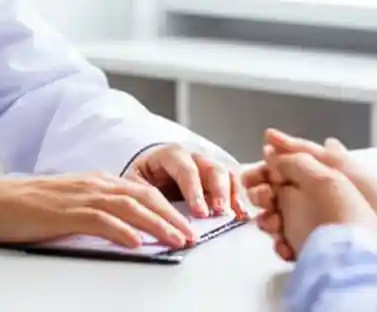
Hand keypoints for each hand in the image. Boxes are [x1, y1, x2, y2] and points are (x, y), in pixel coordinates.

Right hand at [0, 170, 197, 248]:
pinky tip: (137, 242)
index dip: (168, 208)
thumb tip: (125, 232)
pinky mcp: (65, 212)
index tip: (187, 226)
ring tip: (177, 240)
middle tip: (193, 237)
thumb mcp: (68, 205)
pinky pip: (101, 220)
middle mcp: (93, 183)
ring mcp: (79, 196)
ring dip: (157, 224)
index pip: (142, 192)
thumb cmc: (25, 206)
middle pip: (143, 197)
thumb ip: (96, 212)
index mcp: (95, 181)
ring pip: (129, 207)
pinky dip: (123, 230)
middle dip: (172, 217)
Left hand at [124, 143, 248, 219]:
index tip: (200, 212)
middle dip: (218, 191)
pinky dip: (238, 197)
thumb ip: (144, 197)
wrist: (148, 169)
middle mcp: (193, 155)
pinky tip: (241, 214)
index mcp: (170, 154)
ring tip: (235, 215)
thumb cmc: (142, 178)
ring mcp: (208, 162)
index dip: (195, 191)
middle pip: (212, 168)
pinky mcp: (217, 175)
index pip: (185, 169)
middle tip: (220, 212)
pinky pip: (233, 182)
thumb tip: (154, 222)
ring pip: (226, 173)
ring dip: (232, 194)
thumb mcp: (135, 184)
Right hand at [243, 129, 376, 255]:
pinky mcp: (318, 245)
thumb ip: (299, 152)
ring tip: (272, 223)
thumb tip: (270, 140)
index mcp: (320, 172)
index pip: (282, 168)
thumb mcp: (333, 165)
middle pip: (277, 194)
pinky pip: (291, 244)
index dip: (262, 172)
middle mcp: (316, 196)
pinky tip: (283, 244)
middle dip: (263, 197)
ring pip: (280, 220)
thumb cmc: (375, 196)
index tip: (247, 176)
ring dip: (270, 221)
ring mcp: (316, 222)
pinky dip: (283, 244)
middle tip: (260, 199)